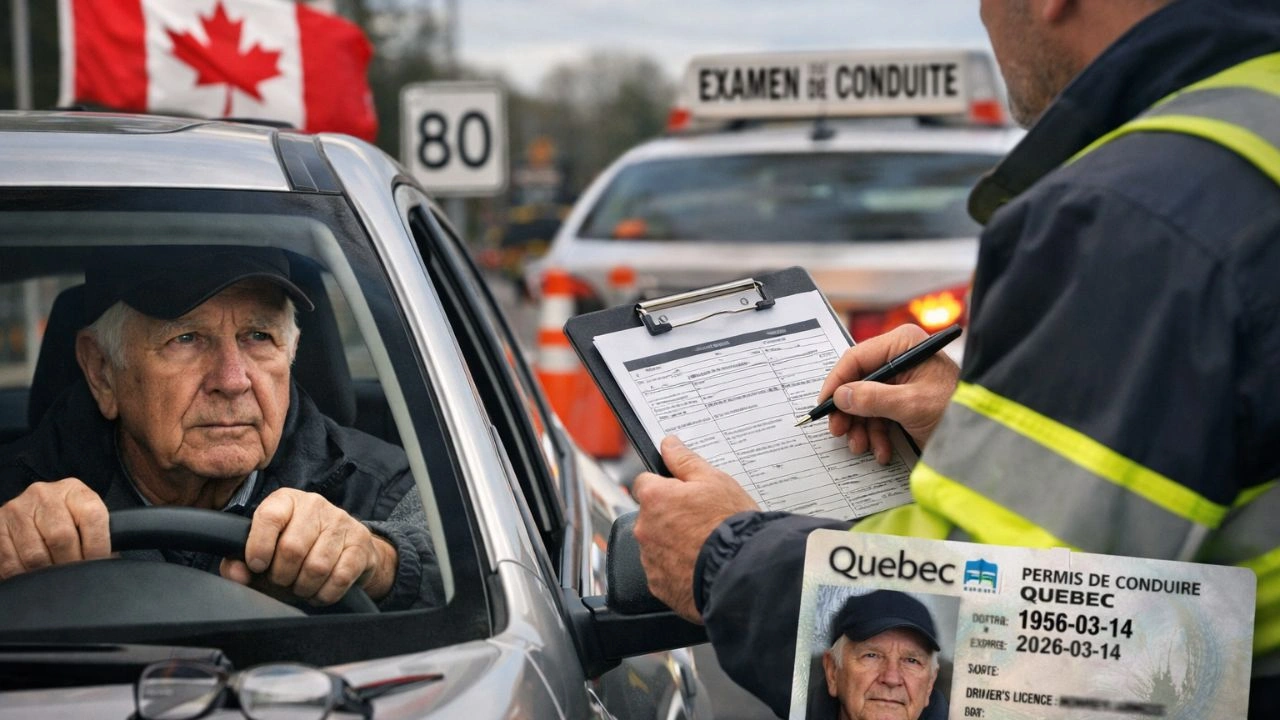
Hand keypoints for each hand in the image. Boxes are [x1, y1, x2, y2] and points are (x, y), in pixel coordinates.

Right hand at [0, 478, 109, 579]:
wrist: (30, 514)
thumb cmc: (66, 522)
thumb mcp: (84, 520)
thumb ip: (97, 536)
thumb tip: (108, 565)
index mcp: (74, 490)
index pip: (92, 517)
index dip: (98, 547)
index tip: (97, 565)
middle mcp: (44, 494)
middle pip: (62, 538)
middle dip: (71, 565)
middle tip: (74, 577)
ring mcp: (17, 509)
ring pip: (35, 555)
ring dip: (46, 574)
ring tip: (53, 578)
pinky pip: (10, 562)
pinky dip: (23, 575)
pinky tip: (31, 575)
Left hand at [219, 488, 395, 604]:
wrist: (346, 549)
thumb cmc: (298, 550)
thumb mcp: (265, 550)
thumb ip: (239, 562)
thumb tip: (236, 573)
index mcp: (286, 500)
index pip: (269, 517)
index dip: (259, 546)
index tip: (257, 565)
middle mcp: (315, 505)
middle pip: (292, 548)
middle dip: (282, 576)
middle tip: (282, 582)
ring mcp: (341, 522)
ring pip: (317, 566)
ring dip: (304, 588)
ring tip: (300, 587)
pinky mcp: (361, 543)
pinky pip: (340, 578)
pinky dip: (325, 594)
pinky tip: (319, 591)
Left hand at [632, 436, 759, 622]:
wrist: (741, 571)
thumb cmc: (730, 525)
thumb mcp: (714, 480)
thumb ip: (685, 460)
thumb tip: (669, 445)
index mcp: (655, 498)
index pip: (645, 483)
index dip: (665, 487)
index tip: (682, 495)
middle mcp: (644, 528)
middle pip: (651, 516)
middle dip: (670, 517)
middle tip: (700, 522)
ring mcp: (650, 559)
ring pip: (657, 545)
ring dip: (672, 544)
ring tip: (703, 546)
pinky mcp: (658, 585)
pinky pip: (664, 572)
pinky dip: (677, 569)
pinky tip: (699, 565)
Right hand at [817, 324, 959, 462]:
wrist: (982, 434)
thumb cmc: (957, 409)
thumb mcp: (911, 404)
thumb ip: (873, 399)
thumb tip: (841, 397)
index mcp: (903, 344)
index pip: (856, 358)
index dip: (836, 382)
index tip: (824, 405)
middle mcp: (900, 358)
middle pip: (858, 382)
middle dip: (850, 412)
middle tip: (840, 431)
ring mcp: (901, 380)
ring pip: (865, 403)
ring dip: (862, 428)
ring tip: (864, 446)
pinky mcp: (904, 400)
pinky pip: (878, 415)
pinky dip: (876, 434)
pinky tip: (881, 450)